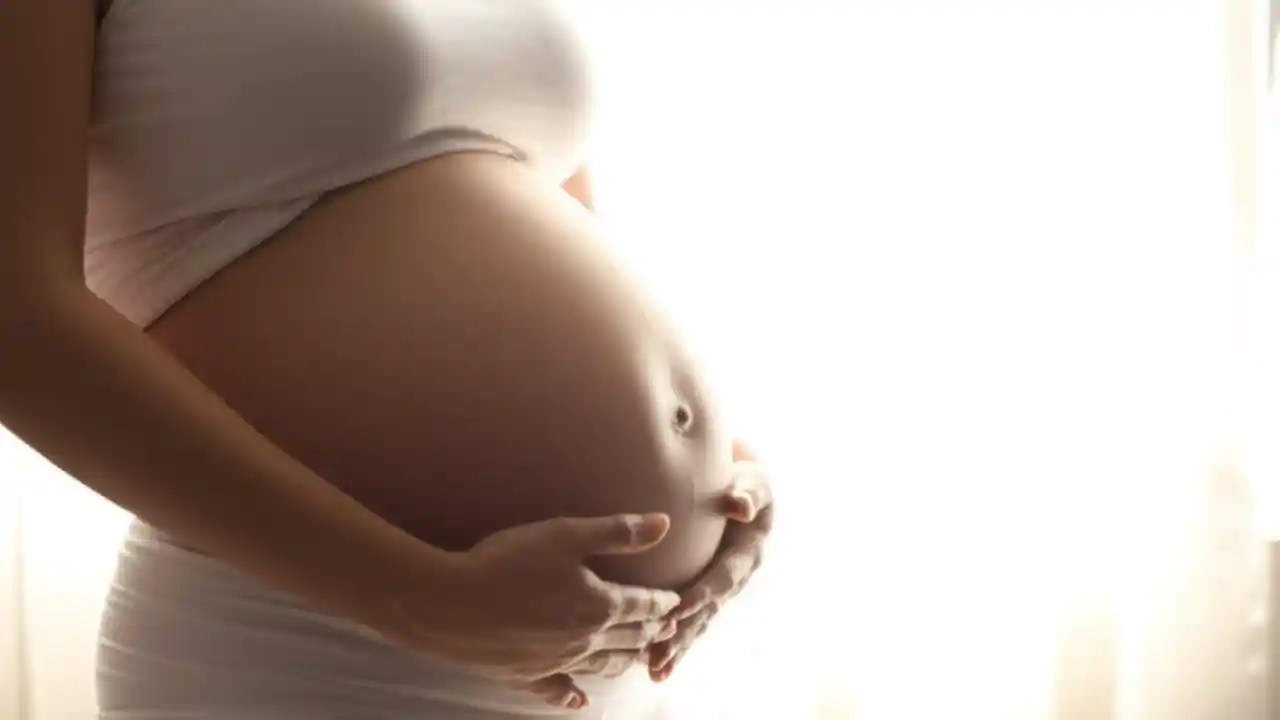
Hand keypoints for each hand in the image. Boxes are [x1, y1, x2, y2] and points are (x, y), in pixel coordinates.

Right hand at [405, 513, 681, 709]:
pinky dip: (573, 695)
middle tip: (666, 631)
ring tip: (637, 658)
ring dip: (624, 661)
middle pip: (629, 639)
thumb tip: (664, 524)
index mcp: (600, 604)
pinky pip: (557, 691)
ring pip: (602, 666)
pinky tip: (578, 699)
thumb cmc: (507, 562)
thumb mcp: (566, 535)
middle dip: (651, 633)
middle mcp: (585, 639)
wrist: (449, 604)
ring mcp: (556, 662)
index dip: (662, 603)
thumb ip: (617, 531)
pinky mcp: (526, 676)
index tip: (676, 602)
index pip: (643, 605)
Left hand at [647, 440, 773, 681]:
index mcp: (745, 556)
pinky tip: (653, 663)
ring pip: (697, 623)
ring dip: (677, 647)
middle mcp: (734, 580)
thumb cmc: (747, 484)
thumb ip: (748, 494)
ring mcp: (720, 590)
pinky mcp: (706, 594)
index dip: (700, 595)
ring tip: (655, 670)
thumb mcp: (753, 483)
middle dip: (683, 635)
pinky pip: (690, 620)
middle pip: (706, 612)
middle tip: (659, 657)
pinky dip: (674, 642)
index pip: (720, 579)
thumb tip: (740, 505)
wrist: (749, 492)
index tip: (676, 610)